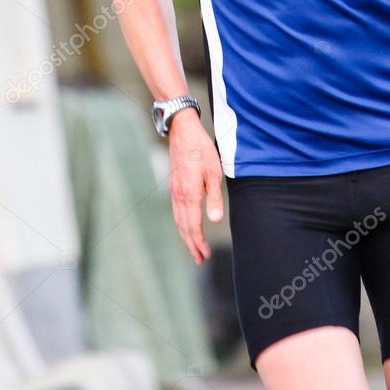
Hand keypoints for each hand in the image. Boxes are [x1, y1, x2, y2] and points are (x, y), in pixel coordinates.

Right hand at [167, 108, 223, 264]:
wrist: (183, 130)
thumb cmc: (201, 149)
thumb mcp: (214, 171)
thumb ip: (214, 197)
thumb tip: (215, 220)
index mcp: (189, 194)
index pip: (193, 226)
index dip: (199, 243)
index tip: (205, 255)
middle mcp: (178, 195)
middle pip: (183, 227)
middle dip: (191, 244)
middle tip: (199, 259)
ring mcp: (174, 191)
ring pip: (178, 220)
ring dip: (186, 236)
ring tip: (193, 247)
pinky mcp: (174, 185)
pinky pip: (176, 211)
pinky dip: (181, 223)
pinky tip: (186, 225)